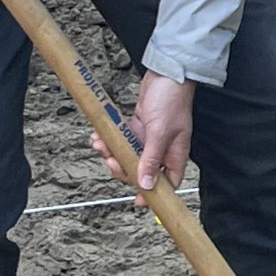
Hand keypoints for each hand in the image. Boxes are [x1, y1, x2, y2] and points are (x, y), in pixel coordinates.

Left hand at [96, 73, 194, 193]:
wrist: (166, 73)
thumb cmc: (172, 99)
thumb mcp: (161, 132)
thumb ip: (151, 159)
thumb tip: (146, 184)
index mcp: (175, 154)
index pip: (167, 183)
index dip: (154, 194)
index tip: (138, 201)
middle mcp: (161, 149)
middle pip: (140, 172)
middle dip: (122, 168)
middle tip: (111, 160)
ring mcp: (148, 138)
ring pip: (127, 156)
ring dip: (111, 152)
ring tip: (101, 144)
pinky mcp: (137, 127)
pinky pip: (121, 140)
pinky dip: (109, 139)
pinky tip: (100, 135)